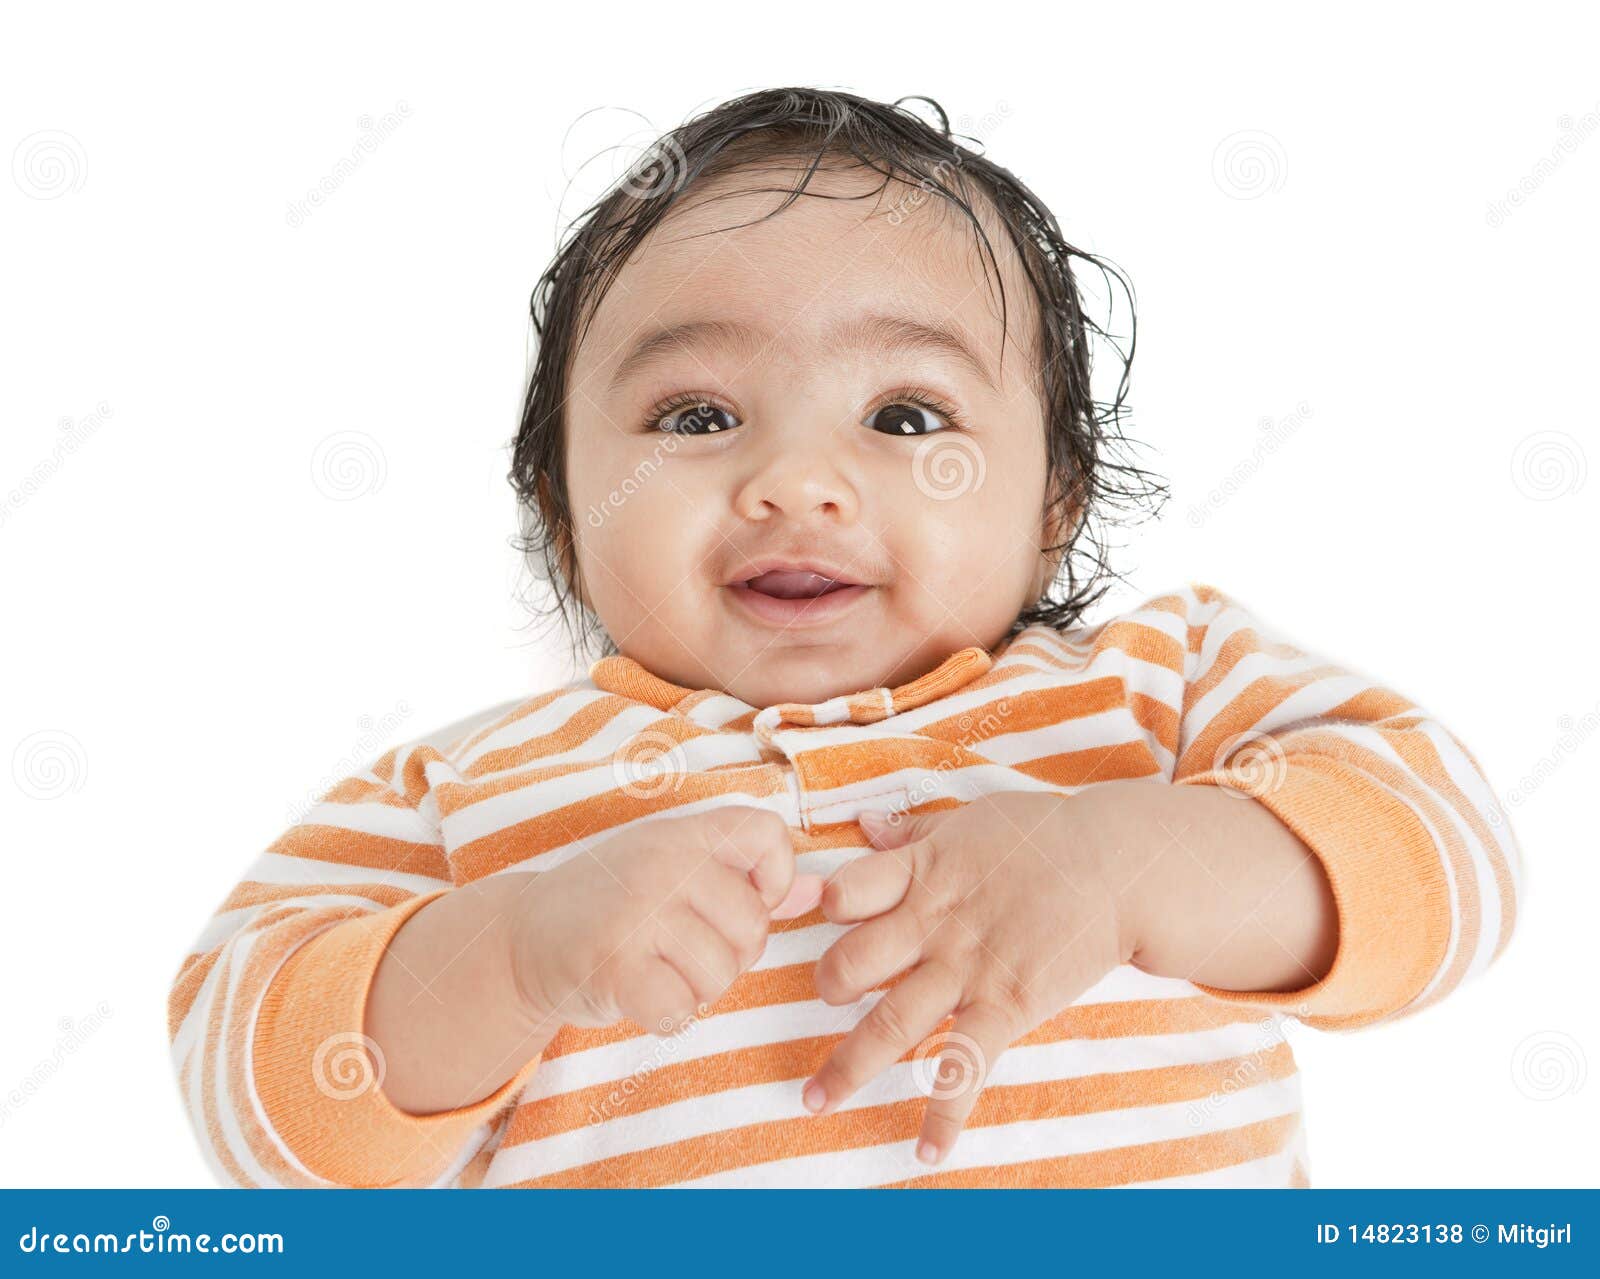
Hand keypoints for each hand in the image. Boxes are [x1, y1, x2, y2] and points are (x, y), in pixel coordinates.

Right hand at [508, 806, 822, 1033]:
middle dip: (732, 955)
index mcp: (685, 832)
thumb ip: (745, 881)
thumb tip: (818, 892)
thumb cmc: (614, 904)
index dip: (777, 876)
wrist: (521, 936)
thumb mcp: (677, 872)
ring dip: (698, 990)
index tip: (750, 898)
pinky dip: (667, 1015)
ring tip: (660, 969)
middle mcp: (663, 861)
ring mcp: (637, 911)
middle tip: (684, 950)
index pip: (767, 834)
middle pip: (753, 925)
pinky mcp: (613, 963)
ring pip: (720, 973)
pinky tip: (641, 994)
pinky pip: (680, 1008)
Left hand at [804, 791, 1129, 1164]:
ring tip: (815, 1100)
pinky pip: (966, 1069)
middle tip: (820, 1000)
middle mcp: (933, 925)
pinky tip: (925, 1152)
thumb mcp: (968, 821)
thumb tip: (864, 825)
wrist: (1118, 866)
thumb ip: (911, 832)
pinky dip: (944, 1115)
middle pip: (853, 963)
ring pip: (892, 1024)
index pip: (847, 892)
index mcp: (920, 874)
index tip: (819, 921)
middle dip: (825, 987)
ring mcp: (967, 970)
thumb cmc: (1043, 835)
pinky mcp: (1006, 1008)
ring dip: (848, 1066)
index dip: (826, 907)